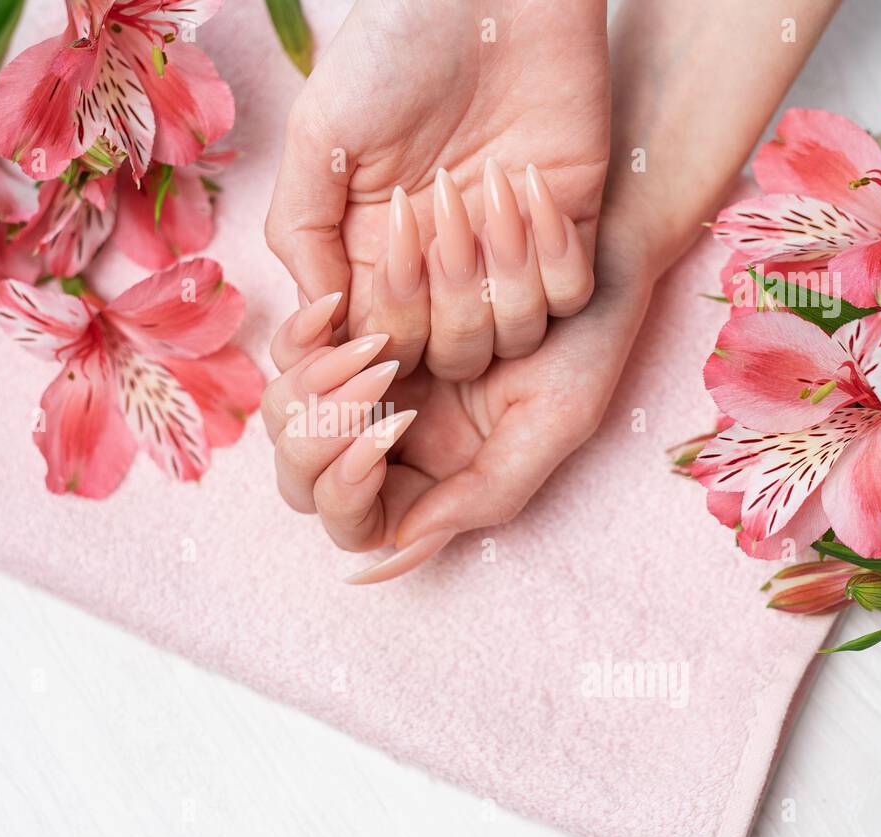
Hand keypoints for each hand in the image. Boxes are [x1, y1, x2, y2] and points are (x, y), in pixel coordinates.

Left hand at [261, 228, 652, 582]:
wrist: (592, 246)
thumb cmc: (583, 337)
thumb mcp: (556, 419)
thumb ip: (487, 492)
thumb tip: (396, 546)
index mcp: (431, 482)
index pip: (354, 524)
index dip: (347, 494)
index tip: (386, 434)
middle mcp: (388, 445)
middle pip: (302, 481)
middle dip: (317, 441)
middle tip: (370, 387)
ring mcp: (362, 391)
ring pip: (288, 418)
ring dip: (310, 388)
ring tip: (370, 347)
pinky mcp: (347, 331)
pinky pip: (291, 351)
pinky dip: (302, 335)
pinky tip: (334, 307)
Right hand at [265, 0, 608, 379]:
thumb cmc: (393, 48)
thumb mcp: (318, 136)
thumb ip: (302, 234)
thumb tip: (320, 320)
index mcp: (375, 253)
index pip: (379, 344)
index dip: (380, 334)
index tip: (383, 280)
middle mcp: (442, 266)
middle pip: (446, 356)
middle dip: (441, 301)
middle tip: (435, 208)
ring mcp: (506, 250)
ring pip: (511, 338)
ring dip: (498, 276)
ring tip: (487, 187)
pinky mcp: (568, 225)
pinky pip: (570, 295)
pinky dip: (553, 256)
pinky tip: (530, 183)